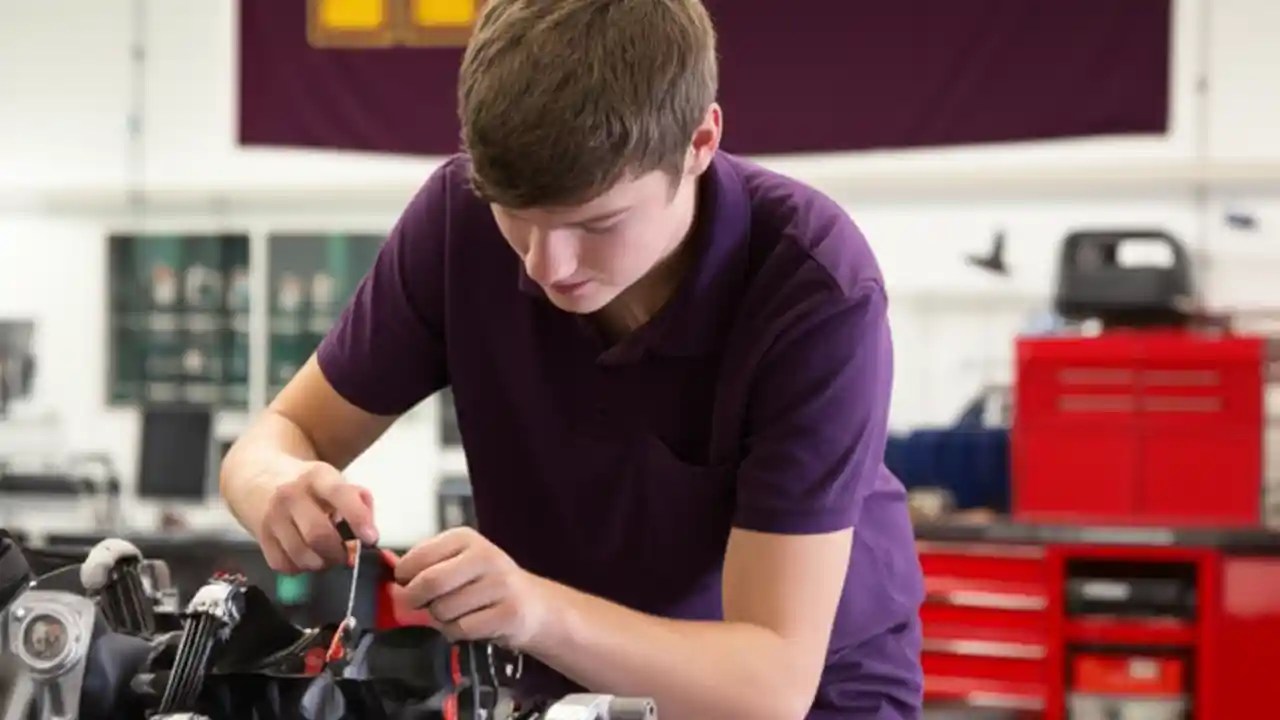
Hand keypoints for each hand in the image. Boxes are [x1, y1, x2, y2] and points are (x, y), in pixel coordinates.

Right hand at [258, 461, 377, 572]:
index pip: (340, 495)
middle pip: (319, 534)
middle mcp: (291, 496)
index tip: (371, 538)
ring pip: (302, 556)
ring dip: (321, 563)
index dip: (358, 518)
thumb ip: (357, 500)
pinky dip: (300, 568)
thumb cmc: (307, 484)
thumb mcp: (333, 479)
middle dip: (339, 552)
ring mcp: (273, 518)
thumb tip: (368, 530)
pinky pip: (284, 565)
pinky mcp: (261, 538)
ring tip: (327, 555)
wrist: (258, 478)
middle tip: (348, 554)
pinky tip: (306, 556)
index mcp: (317, 477)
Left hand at [393, 527, 549, 649]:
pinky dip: (456, 633)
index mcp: (465, 538)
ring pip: (444, 610)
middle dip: (415, 600)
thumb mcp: (456, 563)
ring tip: (453, 613)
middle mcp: (485, 555)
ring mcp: (499, 584)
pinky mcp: (508, 612)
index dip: (402, 577)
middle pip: (430, 582)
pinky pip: (462, 629)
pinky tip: (468, 624)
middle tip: (418, 605)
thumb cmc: (483, 583)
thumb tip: (389, 581)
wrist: (531, 603)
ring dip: (440, 619)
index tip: (404, 585)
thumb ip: (424, 567)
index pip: (417, 557)